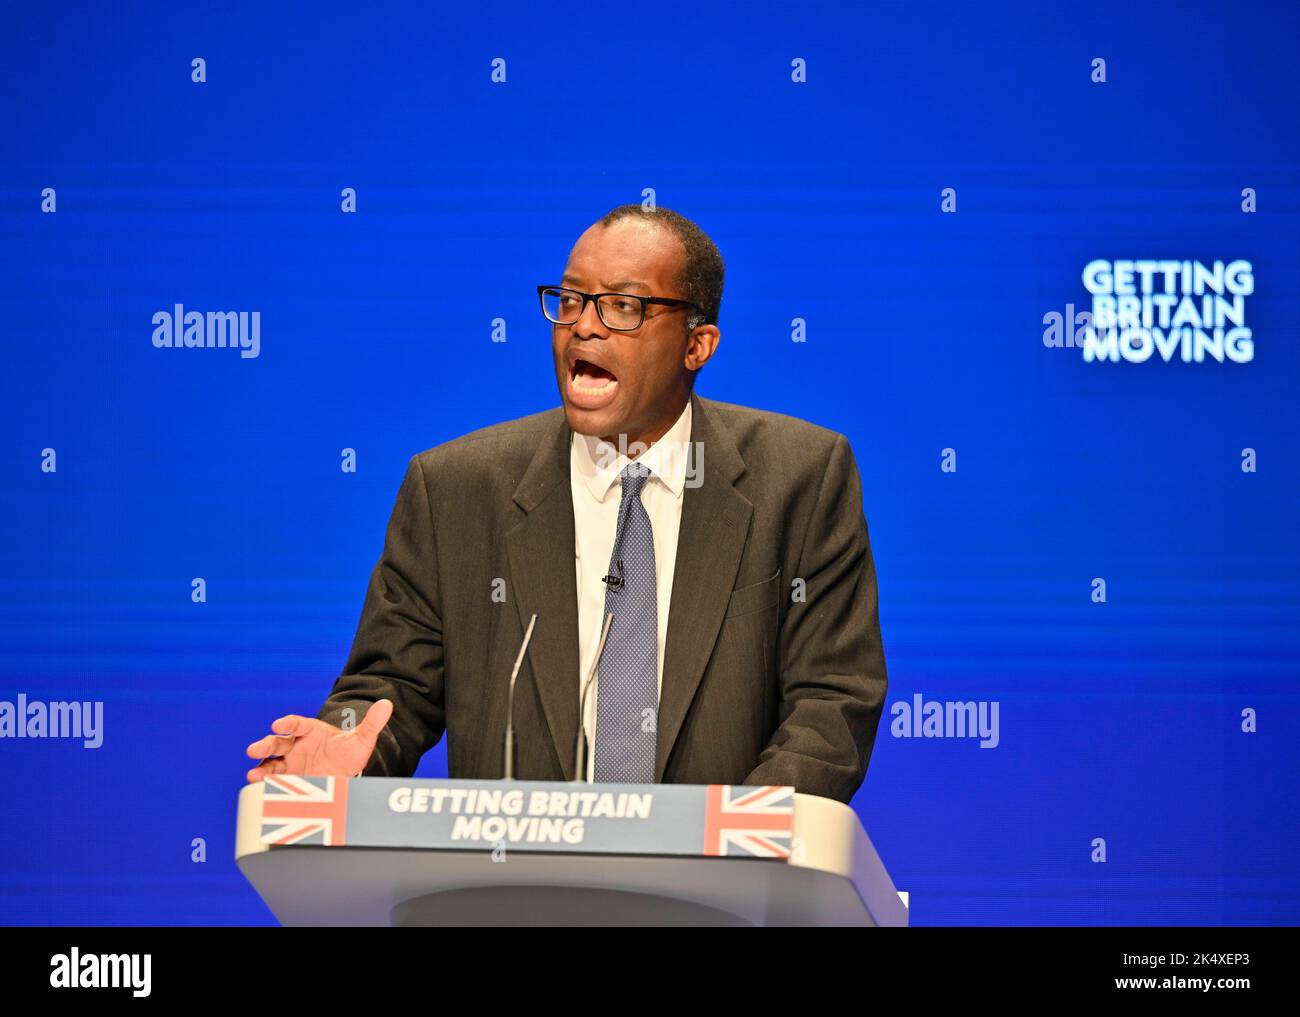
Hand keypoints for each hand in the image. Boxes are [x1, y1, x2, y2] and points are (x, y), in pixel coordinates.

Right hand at [244, 700, 393, 781]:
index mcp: (310, 730)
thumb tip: (387, 704)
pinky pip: (273, 780)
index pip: (296, 724)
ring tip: (253, 776)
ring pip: (270, 762)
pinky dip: (265, 784)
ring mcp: (290, 763)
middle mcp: (296, 745)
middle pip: (277, 742)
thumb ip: (372, 723)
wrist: (346, 774)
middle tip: (254, 750)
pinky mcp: (288, 780)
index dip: (287, 724)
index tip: (279, 725)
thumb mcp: (362, 739)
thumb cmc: (350, 752)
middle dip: (265, 745)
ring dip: (260, 768)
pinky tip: (260, 789)